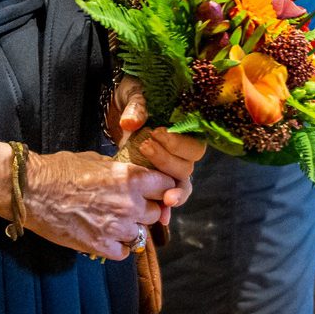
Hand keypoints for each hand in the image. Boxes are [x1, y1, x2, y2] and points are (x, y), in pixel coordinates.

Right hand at [21, 148, 173, 260]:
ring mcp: (116, 227)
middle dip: (145, 210)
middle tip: (129, 207)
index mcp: (131, 178)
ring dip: (130, 229)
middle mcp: (129, 204)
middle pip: (156, 213)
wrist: (33, 190)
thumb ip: (121, 170)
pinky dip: (118, 247)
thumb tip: (131, 176)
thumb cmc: (60, 170)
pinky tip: (106, 237)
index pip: (167, 186)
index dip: (161, 188)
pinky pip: (123, 252)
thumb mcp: (97, 159)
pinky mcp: (100, 246)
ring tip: (113, 222)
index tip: (155, 191)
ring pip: (140, 234)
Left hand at [106, 77, 204, 211]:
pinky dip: (165, 208)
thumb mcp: (135, 94)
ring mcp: (170, 166)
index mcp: (187, 129)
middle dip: (167, 162)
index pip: (193, 144)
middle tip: (145, 148)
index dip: (177, 142)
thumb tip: (131, 123)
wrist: (121, 105)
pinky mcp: (156, 178)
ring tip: (161, 197)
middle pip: (186, 167)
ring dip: (172, 192)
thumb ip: (137, 107)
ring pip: (180, 184)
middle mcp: (183, 151)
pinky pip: (167, 195)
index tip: (156, 133)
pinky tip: (162, 219)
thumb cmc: (135, 94)